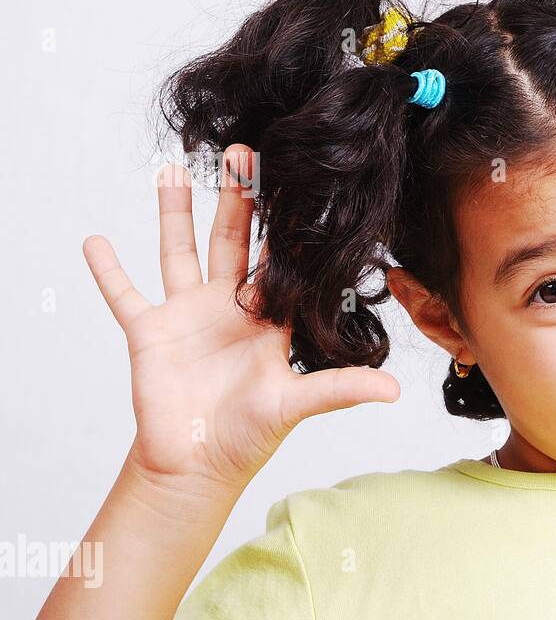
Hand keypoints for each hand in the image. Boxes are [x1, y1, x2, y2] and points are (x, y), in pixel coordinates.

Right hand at [84, 145, 399, 497]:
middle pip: (235, 241)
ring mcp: (188, 316)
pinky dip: (109, 270)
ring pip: (181, 251)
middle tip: (245, 152)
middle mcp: (229, 309)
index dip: (288, 226)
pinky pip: (124, 294)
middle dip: (240, 198)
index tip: (297, 182)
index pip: (282, 263)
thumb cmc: (248, 437)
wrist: (196, 467)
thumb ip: (341, 390)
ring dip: (175, 213)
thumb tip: (395, 391)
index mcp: (269, 320)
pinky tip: (95, 240)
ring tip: (175, 168)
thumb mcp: (297, 406)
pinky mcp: (150, 333)